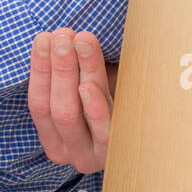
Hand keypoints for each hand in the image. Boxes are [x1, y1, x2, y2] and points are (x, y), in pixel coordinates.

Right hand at [28, 28, 114, 173]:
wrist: (152, 134)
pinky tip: (88, 86)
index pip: (38, 103)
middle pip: (55, 107)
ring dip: (74, 73)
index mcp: (54, 139)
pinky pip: (102, 131)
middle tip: (62, 34)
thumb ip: (73, 72)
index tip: (43, 37)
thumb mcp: (90, 89)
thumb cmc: (114, 104)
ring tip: (81, 42)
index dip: (39, 69)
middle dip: (57, 67)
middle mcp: (68, 152)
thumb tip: (59, 35)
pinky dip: (93, 108)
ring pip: (72, 114)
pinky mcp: (114, 155)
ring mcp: (89, 157)